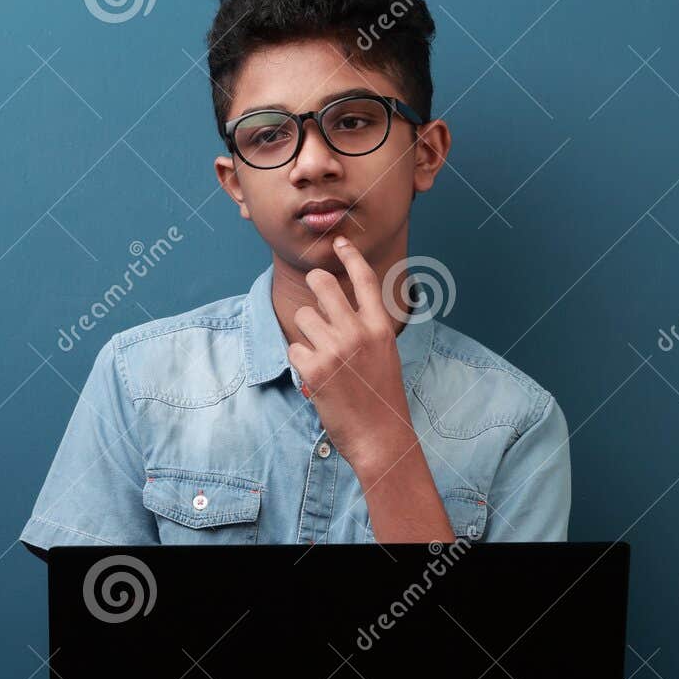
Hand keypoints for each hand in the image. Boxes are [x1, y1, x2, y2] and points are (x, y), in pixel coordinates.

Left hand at [286, 236, 419, 479]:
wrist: (380, 436)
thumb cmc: (382, 398)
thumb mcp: (384, 354)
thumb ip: (365, 329)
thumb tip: (338, 309)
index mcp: (380, 327)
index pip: (364, 280)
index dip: (350, 256)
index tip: (340, 241)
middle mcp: (358, 332)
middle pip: (323, 285)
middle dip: (313, 282)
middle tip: (313, 289)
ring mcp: (335, 349)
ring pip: (303, 316)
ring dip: (306, 332)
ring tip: (321, 355)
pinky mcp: (314, 368)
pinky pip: (294, 348)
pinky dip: (301, 361)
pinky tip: (316, 377)